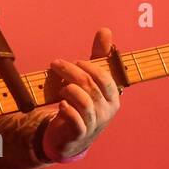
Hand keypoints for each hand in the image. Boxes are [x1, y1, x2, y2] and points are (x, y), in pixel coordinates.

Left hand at [39, 27, 121, 161]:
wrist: (71, 138)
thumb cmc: (83, 104)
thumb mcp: (92, 81)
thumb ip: (98, 57)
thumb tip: (105, 30)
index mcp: (113, 97)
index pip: (105, 77)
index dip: (89, 66)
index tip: (75, 61)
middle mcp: (107, 111)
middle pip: (90, 85)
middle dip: (71, 71)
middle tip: (56, 65)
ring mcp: (94, 124)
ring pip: (84, 101)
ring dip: (68, 90)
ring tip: (60, 89)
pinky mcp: (79, 134)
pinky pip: (75, 119)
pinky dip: (66, 109)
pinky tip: (61, 105)